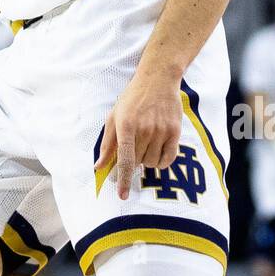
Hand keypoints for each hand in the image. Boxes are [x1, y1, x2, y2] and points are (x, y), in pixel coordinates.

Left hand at [94, 73, 182, 199]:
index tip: (122, 195)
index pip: (125, 160)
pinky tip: (157, 151)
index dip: (123, 180)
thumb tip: (99, 167)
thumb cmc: (132, 99)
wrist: (158, 80)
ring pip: (153, 163)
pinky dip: (161, 161)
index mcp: (126, 125)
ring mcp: (162, 130)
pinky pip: (168, 159)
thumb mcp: (114, 117)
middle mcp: (145, 129)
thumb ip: (107, 144)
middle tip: (134, 145)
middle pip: (139, 162)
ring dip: (147, 160)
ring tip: (145, 142)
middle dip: (134, 160)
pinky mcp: (175, 131)